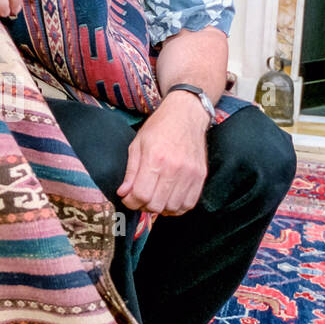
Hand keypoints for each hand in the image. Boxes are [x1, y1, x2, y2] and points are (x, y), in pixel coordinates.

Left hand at [116, 91, 209, 213]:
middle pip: (156, 205)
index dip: (131, 202)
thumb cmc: (159, 128)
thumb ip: (130, 172)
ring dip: (161, 208)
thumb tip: (123, 193)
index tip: (128, 198)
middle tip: (140, 198)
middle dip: (143, 206)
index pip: (141, 195)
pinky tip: (169, 198)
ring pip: (173, 208)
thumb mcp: (137, 145)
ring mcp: (190, 174)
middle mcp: (174, 168)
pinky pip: (189, 203)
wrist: (186, 115)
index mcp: (155, 159)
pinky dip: (177, 207)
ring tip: (155, 197)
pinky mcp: (200, 176)